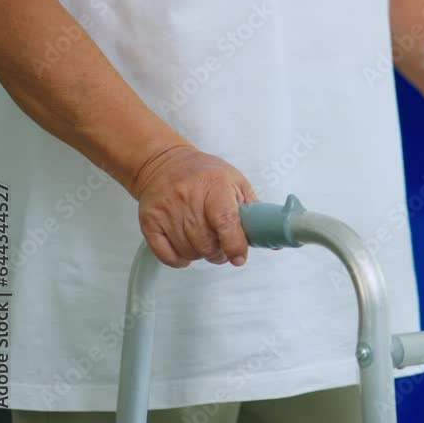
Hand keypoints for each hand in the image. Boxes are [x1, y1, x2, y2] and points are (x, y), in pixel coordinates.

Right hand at [131, 145, 257, 267]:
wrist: (162, 163)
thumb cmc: (205, 174)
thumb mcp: (234, 181)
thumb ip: (253, 210)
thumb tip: (273, 240)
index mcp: (214, 185)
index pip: (225, 221)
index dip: (234, 244)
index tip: (240, 257)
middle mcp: (187, 197)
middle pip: (207, 243)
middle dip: (220, 252)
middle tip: (222, 245)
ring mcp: (166, 211)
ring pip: (189, 252)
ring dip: (201, 254)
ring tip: (204, 240)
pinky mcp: (149, 222)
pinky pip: (167, 255)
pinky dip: (180, 259)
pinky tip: (187, 248)